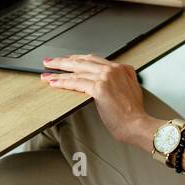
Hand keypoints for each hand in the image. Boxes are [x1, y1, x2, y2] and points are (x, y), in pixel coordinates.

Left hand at [40, 53, 155, 147]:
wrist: (137, 124)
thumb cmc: (133, 113)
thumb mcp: (132, 89)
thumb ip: (123, 80)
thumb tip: (113, 81)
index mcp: (121, 68)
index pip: (94, 60)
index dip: (78, 59)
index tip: (68, 60)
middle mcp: (113, 69)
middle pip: (83, 61)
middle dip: (64, 61)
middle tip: (51, 61)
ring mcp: (106, 77)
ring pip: (77, 70)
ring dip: (59, 71)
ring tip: (47, 72)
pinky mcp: (99, 88)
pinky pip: (76, 82)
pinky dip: (63, 82)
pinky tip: (53, 82)